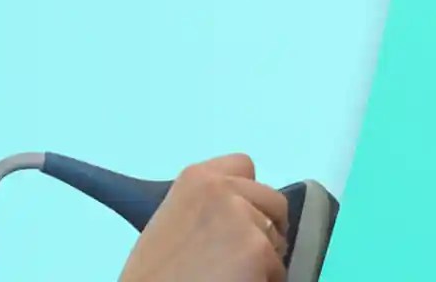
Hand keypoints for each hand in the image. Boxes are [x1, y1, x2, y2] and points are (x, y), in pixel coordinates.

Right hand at [119, 153, 288, 281]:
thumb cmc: (156, 271)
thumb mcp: (171, 219)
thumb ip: (204, 207)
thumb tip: (234, 215)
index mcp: (196, 177)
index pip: (244, 166)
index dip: (246, 195)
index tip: (237, 218)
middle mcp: (222, 188)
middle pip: (273, 201)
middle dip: (264, 226)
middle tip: (241, 254)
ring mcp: (243, 217)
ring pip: (278, 238)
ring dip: (266, 256)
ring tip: (233, 273)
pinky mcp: (257, 249)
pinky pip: (280, 268)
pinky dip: (266, 280)